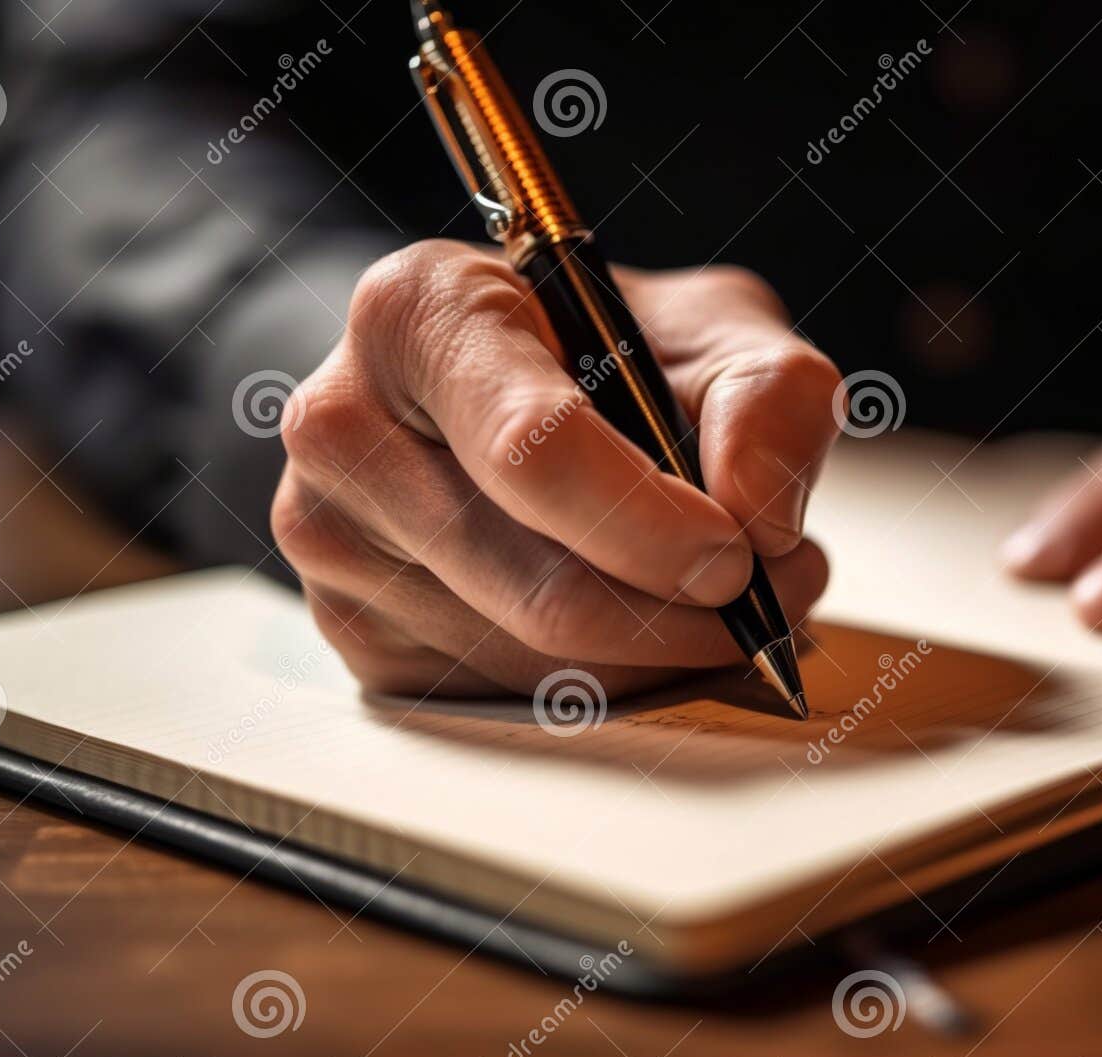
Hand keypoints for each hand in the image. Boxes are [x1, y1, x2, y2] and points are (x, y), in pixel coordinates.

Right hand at [272, 241, 838, 697]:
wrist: (502, 389)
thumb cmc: (604, 351)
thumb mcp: (713, 329)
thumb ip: (770, 395)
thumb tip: (757, 515)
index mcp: (419, 312)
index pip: (533, 450)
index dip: (652, 525)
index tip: (736, 557)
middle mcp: (346, 425)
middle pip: (539, 587)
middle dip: (682, 616)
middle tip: (765, 600)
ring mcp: (332, 538)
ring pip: (534, 661)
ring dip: (656, 655)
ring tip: (708, 596)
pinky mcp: (353, 629)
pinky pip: (503, 698)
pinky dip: (599, 680)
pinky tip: (629, 618)